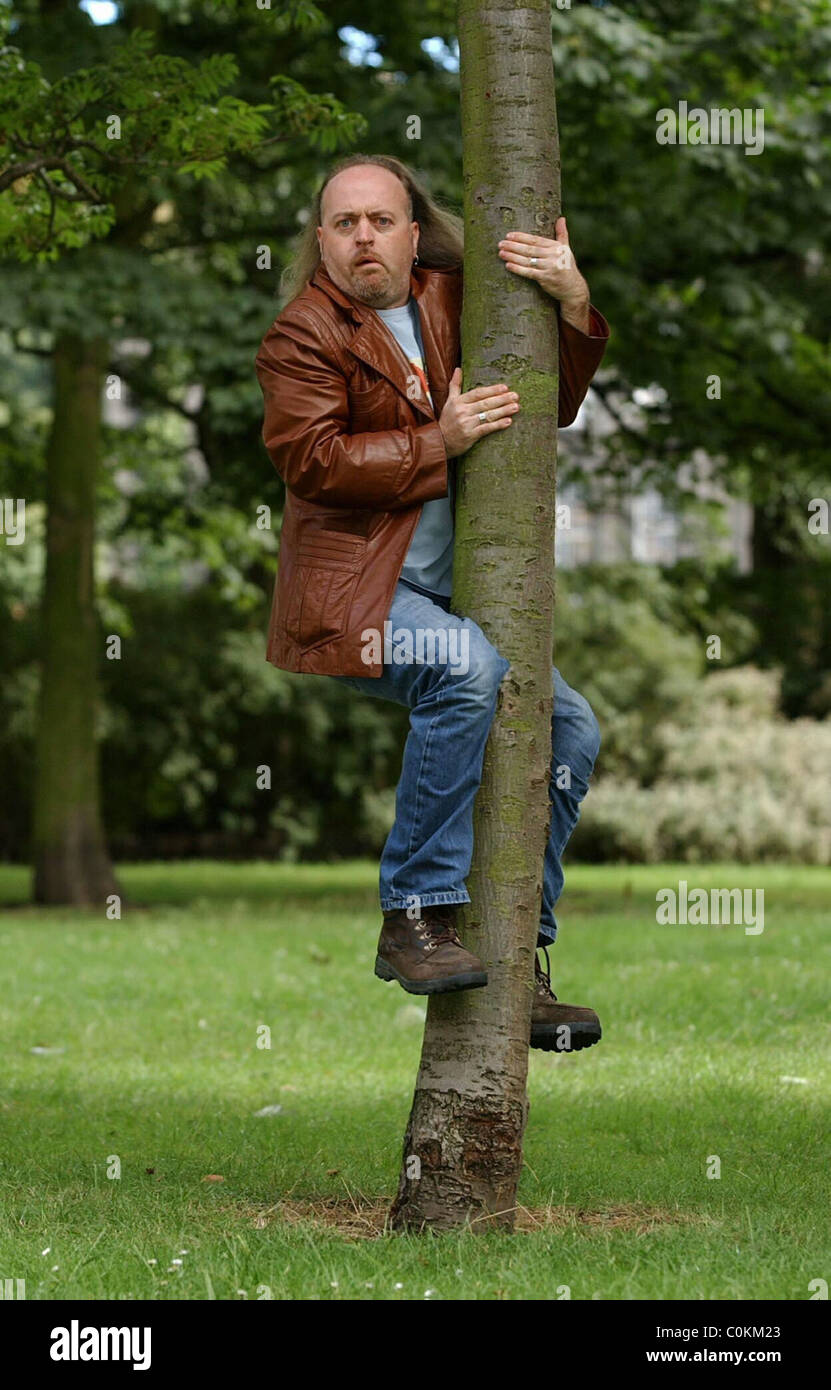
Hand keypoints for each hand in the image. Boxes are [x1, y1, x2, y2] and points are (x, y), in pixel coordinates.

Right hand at [438, 368, 519, 458]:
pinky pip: (486, 429)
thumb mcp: (449, 402)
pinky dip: (497, 425)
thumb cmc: (447, 420)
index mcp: (458, 402)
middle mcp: (462, 411)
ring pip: (488, 415)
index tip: (505, 387)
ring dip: (503, 411)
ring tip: (516, 407)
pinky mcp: (470, 436)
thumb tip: (458, 369)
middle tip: (516, 396)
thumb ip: (455, 385)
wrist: (440, 442)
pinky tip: (508, 421)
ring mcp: (466, 424)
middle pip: (485, 403)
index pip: (478, 393)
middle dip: (502, 399)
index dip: (492, 390)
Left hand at [498, 216, 589, 331]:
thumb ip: (562, 234)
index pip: (535, 240)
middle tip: (501, 243)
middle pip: (529, 249)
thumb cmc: (567, 267)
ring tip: (501, 253)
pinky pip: (528, 272)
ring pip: (527, 260)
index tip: (509, 235)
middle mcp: (553, 256)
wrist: (573, 288)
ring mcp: (549, 267)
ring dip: (513, 256)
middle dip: (513, 246)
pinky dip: (517, 269)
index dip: (521, 237)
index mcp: (556, 247)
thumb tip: (562, 218)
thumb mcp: (566, 249)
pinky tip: (508, 265)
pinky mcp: (545, 278)